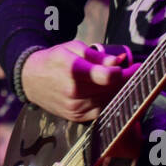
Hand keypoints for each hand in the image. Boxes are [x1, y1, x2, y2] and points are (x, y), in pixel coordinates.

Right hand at [20, 39, 139, 120]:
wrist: (31, 80)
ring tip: (123, 80)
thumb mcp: (73, 48)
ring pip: (109, 101)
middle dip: (127, 80)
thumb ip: (97, 55)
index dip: (125, 72)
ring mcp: (75, 108)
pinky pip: (102, 111)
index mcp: (73, 71)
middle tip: (134, 71)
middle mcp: (74, 92)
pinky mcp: (76, 117)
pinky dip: (110, 102)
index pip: (107, 76)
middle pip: (112, 89)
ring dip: (120, 92)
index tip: (135, 66)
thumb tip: (118, 61)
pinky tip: (112, 92)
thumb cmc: (55, 60)